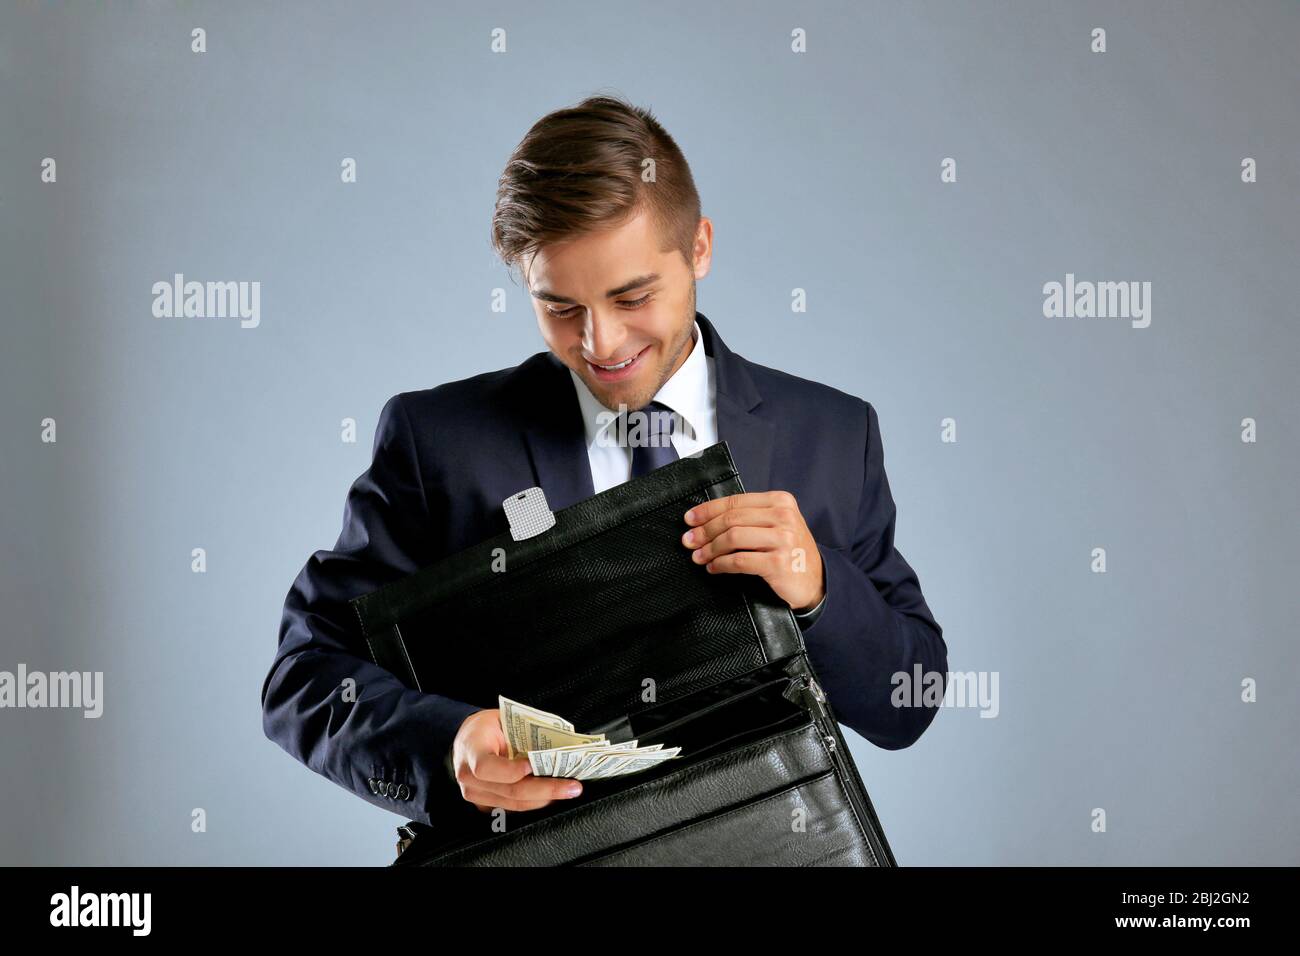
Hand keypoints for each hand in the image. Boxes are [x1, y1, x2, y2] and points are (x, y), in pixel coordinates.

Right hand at [449, 709, 582, 812]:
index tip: (533, 765)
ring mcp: (475, 794)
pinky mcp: (484, 805)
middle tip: (571, 786)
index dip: (512, 770)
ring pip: (516, 803)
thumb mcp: (502, 720)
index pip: (487, 767)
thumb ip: (525, 733)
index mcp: (471, 749)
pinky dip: (536, 802)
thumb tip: (562, 744)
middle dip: (545, 789)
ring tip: (568, 791)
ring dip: (545, 798)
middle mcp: (468, 776)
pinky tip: (553, 795)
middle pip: (510, 790)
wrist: (468, 740)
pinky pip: (514, 807)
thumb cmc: (487, 727)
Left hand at [681, 490, 824, 611]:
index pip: (735, 501)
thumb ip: (750, 516)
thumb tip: (707, 518)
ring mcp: (783, 539)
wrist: (817, 580)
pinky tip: (714, 567)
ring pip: (732, 538)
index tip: (690, 519)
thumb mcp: (777, 524)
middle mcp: (783, 516)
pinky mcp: (778, 562)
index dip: (708, 510)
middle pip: (731, 519)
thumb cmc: (790, 551)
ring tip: (699, 557)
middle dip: (704, 531)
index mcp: (780, 501)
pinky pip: (739, 561)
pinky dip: (721, 564)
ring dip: (710, 549)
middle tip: (689, 540)